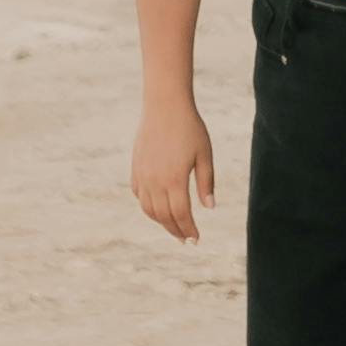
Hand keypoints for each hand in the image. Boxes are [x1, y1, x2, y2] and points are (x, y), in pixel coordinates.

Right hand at [132, 98, 215, 242]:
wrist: (164, 105)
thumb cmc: (189, 128)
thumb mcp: (204, 154)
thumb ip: (206, 182)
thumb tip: (209, 207)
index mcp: (174, 179)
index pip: (181, 214)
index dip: (188, 229)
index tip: (195, 240)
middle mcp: (155, 181)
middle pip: (164, 216)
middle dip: (175, 231)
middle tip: (186, 240)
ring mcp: (142, 176)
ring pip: (148, 209)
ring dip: (161, 222)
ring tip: (173, 227)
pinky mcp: (136, 168)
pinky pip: (139, 196)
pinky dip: (148, 207)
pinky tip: (158, 208)